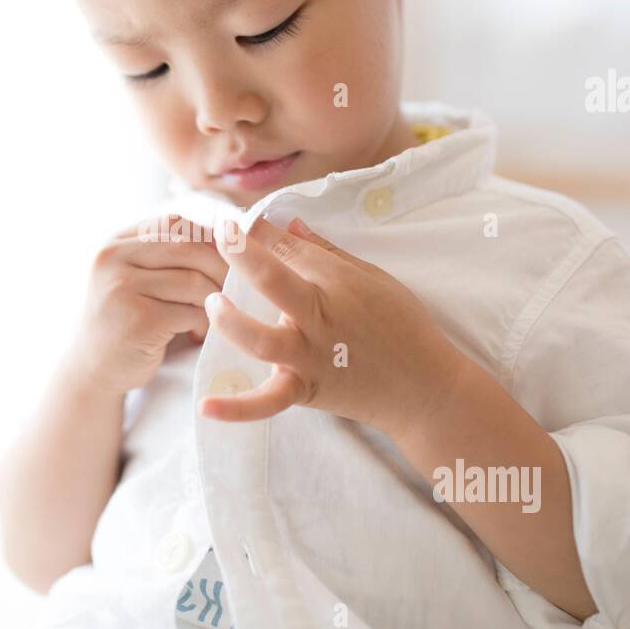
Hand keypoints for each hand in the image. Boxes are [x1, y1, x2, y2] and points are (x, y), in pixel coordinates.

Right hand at [71, 213, 228, 395]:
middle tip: (237, 290)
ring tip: (215, 315)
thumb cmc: (127, 320)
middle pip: (188, 248)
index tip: (227, 262)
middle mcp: (112, 258)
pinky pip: (192, 312)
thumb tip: (234, 237)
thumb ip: (168, 254)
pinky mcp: (138, 320)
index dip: (208, 239)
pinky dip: (205, 324)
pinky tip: (199, 334)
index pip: (174, 223)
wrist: (91, 370)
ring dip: (215, 300)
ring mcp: (121, 287)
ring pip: (194, 281)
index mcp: (115, 242)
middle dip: (222, 268)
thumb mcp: (137, 277)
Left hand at [198, 216, 468, 438]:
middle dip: (244, 253)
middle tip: (223, 235)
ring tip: (211, 301)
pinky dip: (237, 408)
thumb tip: (287, 224)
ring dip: (231, 320)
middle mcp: (321, 320)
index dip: (261, 231)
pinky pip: (266, 402)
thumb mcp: (373, 278)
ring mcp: (310, 359)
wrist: (424, 388)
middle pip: (274, 282)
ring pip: (262, 341)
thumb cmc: (401, 326)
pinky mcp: (305, 392)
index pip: (291, 249)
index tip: (240, 220)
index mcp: (340, 285)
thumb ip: (326, 253)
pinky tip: (205, 407)